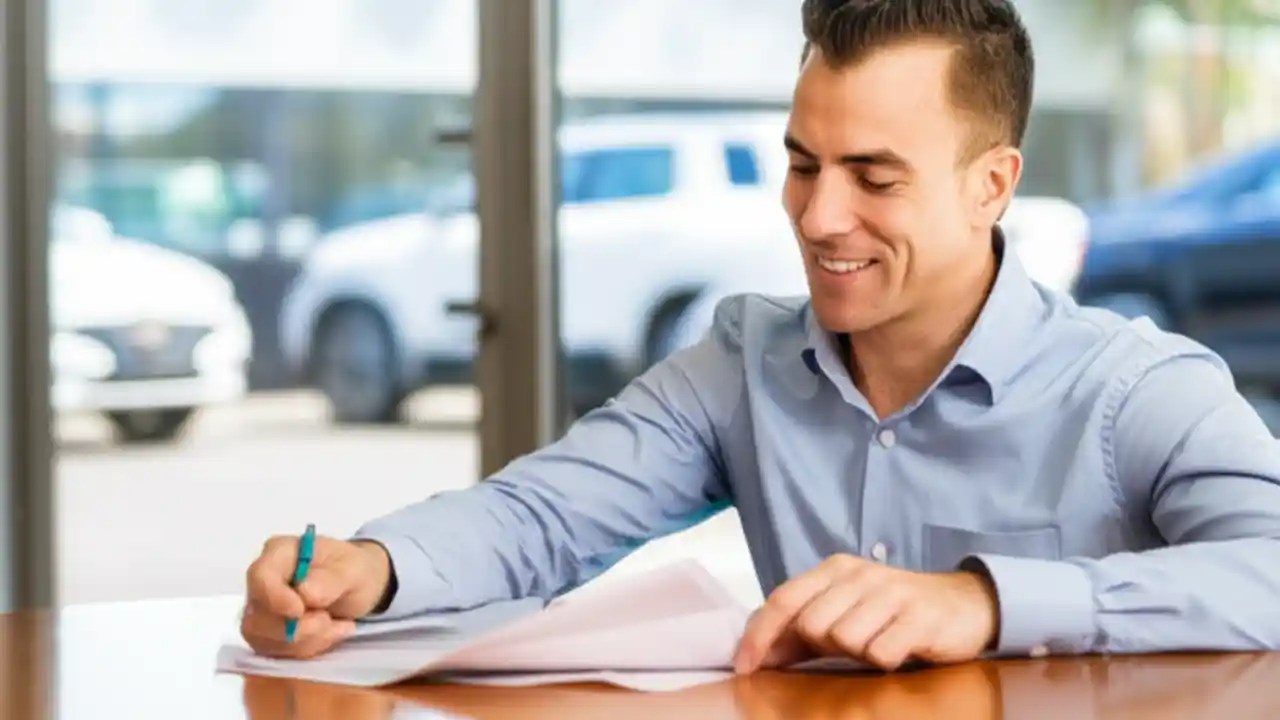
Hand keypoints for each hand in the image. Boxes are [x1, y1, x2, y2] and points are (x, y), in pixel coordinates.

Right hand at [241, 535, 392, 658]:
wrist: (356, 587)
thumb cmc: (352, 570)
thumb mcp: (353, 569)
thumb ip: (330, 579)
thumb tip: (304, 592)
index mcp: (279, 553)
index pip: (260, 576)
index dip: (275, 597)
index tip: (299, 611)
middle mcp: (262, 582)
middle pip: (257, 616)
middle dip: (297, 628)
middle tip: (329, 620)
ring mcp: (261, 611)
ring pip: (266, 640)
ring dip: (307, 641)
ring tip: (338, 626)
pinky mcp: (267, 636)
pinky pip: (277, 653)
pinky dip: (308, 649)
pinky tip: (331, 633)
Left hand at [733, 554, 998, 672]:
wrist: (965, 604)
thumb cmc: (893, 612)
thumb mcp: (844, 612)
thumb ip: (800, 632)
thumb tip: (758, 655)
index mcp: (835, 569)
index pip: (783, 600)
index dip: (759, 635)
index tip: (744, 667)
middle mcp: (861, 575)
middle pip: (812, 625)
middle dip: (822, 647)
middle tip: (850, 645)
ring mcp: (892, 593)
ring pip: (844, 639)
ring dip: (857, 653)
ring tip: (878, 642)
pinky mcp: (920, 618)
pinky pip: (881, 653)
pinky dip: (885, 659)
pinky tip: (899, 649)